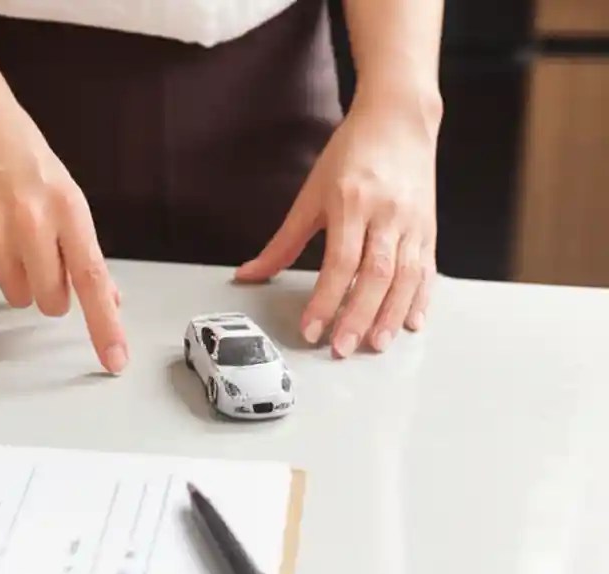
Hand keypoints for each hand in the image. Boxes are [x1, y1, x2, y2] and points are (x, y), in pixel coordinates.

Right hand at [0, 97, 126, 371]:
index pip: (91, 280)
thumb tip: (106, 294)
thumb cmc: (20, 152)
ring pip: (15, 293)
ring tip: (11, 230)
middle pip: (49, 300)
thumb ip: (83, 248)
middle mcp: (29, 224)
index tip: (114, 358)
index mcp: (66, 210)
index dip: (104, 325)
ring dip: (18, 274)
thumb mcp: (65, 194)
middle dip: (51, 289)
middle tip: (42, 254)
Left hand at [235, 87, 441, 356]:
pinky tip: (411, 323)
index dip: (326, 299)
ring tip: (376, 345)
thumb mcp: (311, 195)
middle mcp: (386, 214)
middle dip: (359, 316)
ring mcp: (413, 222)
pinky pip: (428, 269)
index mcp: (351, 204)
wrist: (399, 120)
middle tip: (342, 349)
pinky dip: (420, 299)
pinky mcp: (430, 228)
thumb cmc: (350, 155)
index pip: (340, 262)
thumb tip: (248, 275)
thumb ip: (283, 242)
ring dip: (391, 315)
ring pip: (407, 276)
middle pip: (376, 274)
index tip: (312, 329)